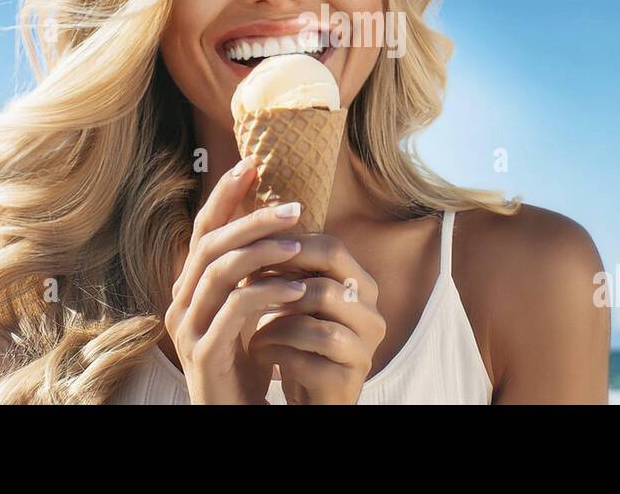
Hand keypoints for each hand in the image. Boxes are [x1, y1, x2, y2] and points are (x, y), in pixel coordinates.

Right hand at [163, 155, 310, 403]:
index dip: (225, 195)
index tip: (253, 164)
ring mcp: (187, 329)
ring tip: (299, 245)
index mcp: (190, 288)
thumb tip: (280, 226)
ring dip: (261, 253)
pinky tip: (297, 290)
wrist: (234, 418)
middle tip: (293, 207)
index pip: (203, 231)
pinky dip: (266, 295)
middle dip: (251, 219)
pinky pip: (233, 313)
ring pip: (218, 272)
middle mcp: (181, 303)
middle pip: (209, 244)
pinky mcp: (204, 355)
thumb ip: (254, 275)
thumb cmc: (246, 366)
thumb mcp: (250, 313)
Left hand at [244, 233, 386, 403]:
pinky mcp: (346, 382)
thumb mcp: (298, 299)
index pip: (333, 248)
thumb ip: (292, 264)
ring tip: (252, 327)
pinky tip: (259, 352)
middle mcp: (372, 316)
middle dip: (281, 284)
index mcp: (363, 287)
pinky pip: (304, 355)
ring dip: (274, 321)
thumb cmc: (298, 341)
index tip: (251, 250)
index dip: (289, 245)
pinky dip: (274, 350)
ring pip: (314, 321)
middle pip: (327, 282)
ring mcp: (363, 350)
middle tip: (247, 286)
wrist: (310, 398)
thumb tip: (256, 221)